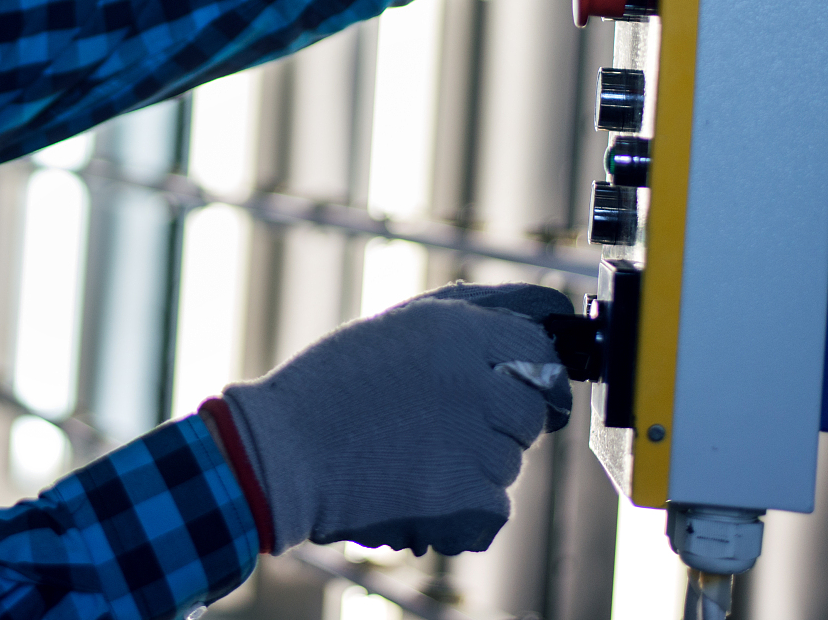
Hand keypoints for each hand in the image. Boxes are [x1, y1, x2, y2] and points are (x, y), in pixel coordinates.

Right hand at [209, 283, 572, 556]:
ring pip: (510, 464)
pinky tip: (415, 493)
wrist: (282, 455)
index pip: (543, 351)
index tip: (526, 392)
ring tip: (411, 458)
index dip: (538, 376)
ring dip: (473, 468)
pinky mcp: (468, 501)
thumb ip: (474, 312)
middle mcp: (476, 381)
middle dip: (500, 425)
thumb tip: (545, 313)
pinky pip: (494, 511)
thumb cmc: (335, 386)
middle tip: (441, 429)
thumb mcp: (401, 324)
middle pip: (532, 414)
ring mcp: (476, 443)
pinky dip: (462, 513)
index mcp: (459, 329)